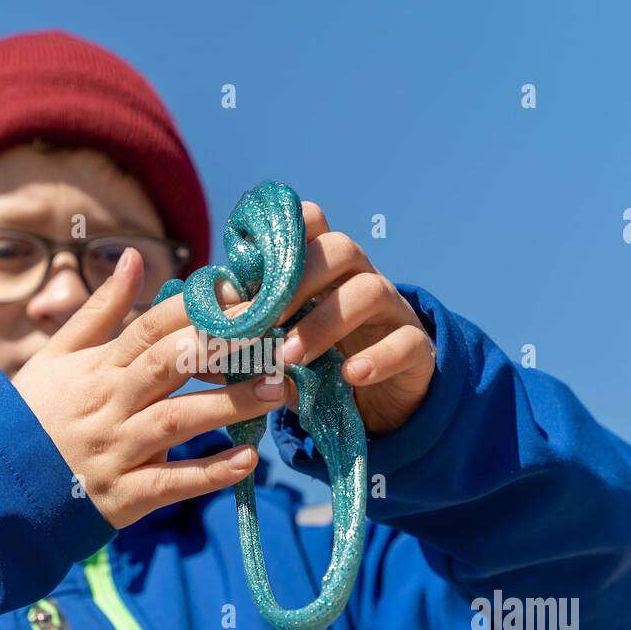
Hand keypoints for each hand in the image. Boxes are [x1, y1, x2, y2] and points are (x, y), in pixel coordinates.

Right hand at [11, 248, 285, 529]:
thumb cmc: (34, 415)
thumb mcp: (57, 357)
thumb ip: (101, 310)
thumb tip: (135, 257)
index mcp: (97, 368)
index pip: (149, 328)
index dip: (195, 308)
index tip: (241, 294)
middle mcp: (109, 404)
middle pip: (168, 366)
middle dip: (222, 349)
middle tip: (275, 338)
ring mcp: (117, 451)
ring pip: (177, 422)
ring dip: (228, 407)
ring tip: (276, 392)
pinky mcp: (123, 497)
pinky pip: (171, 485)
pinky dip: (209, 474)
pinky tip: (248, 461)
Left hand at [268, 202, 434, 435]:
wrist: (380, 407)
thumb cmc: (323, 366)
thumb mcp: (285, 350)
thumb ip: (256, 339)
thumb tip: (211, 334)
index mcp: (327, 270)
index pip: (312, 223)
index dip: (283, 233)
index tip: (247, 275)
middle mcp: (362, 278)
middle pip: (341, 247)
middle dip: (296, 283)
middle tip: (260, 325)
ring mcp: (394, 311)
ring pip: (370, 290)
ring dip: (324, 322)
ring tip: (290, 358)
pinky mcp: (419, 349)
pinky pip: (407, 342)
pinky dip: (378, 358)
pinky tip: (351, 376)